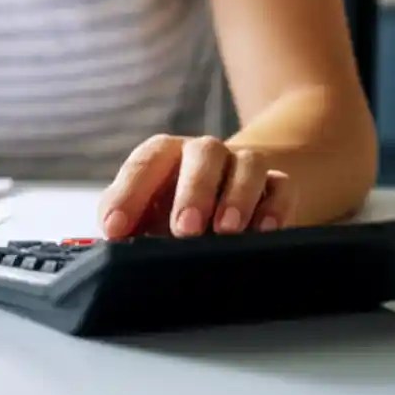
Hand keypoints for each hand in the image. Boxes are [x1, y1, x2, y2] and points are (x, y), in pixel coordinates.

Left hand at [98, 135, 295, 239]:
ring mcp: (243, 165)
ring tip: (225, 231)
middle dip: (193, 191)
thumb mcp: (145, 214)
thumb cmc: (174, 209)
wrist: (230, 197)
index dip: (128, 195)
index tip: (116, 230)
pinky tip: (265, 231)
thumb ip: (127, 222)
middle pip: (202, 156)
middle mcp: (204, 153)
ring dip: (237, 196)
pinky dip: (274, 208)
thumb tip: (113, 241)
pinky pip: (281, 187)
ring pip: (247, 165)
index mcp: (164, 155)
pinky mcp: (278, 184)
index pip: (143, 164)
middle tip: (184, 229)